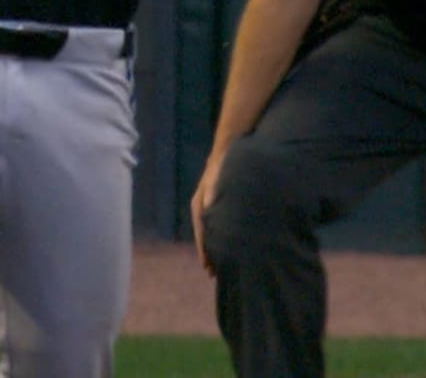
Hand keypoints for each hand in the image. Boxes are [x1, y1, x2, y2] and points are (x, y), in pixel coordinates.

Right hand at [190, 148, 227, 275]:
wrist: (226, 152)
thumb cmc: (221, 167)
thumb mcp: (215, 181)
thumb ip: (212, 195)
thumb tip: (211, 210)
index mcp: (199, 206)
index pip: (201, 233)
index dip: (204, 250)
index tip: (207, 266)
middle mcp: (202, 209)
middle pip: (203, 236)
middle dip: (208, 253)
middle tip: (213, 273)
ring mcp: (207, 208)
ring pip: (209, 233)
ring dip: (213, 247)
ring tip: (217, 266)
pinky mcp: (214, 206)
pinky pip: (214, 226)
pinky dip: (217, 237)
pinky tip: (225, 246)